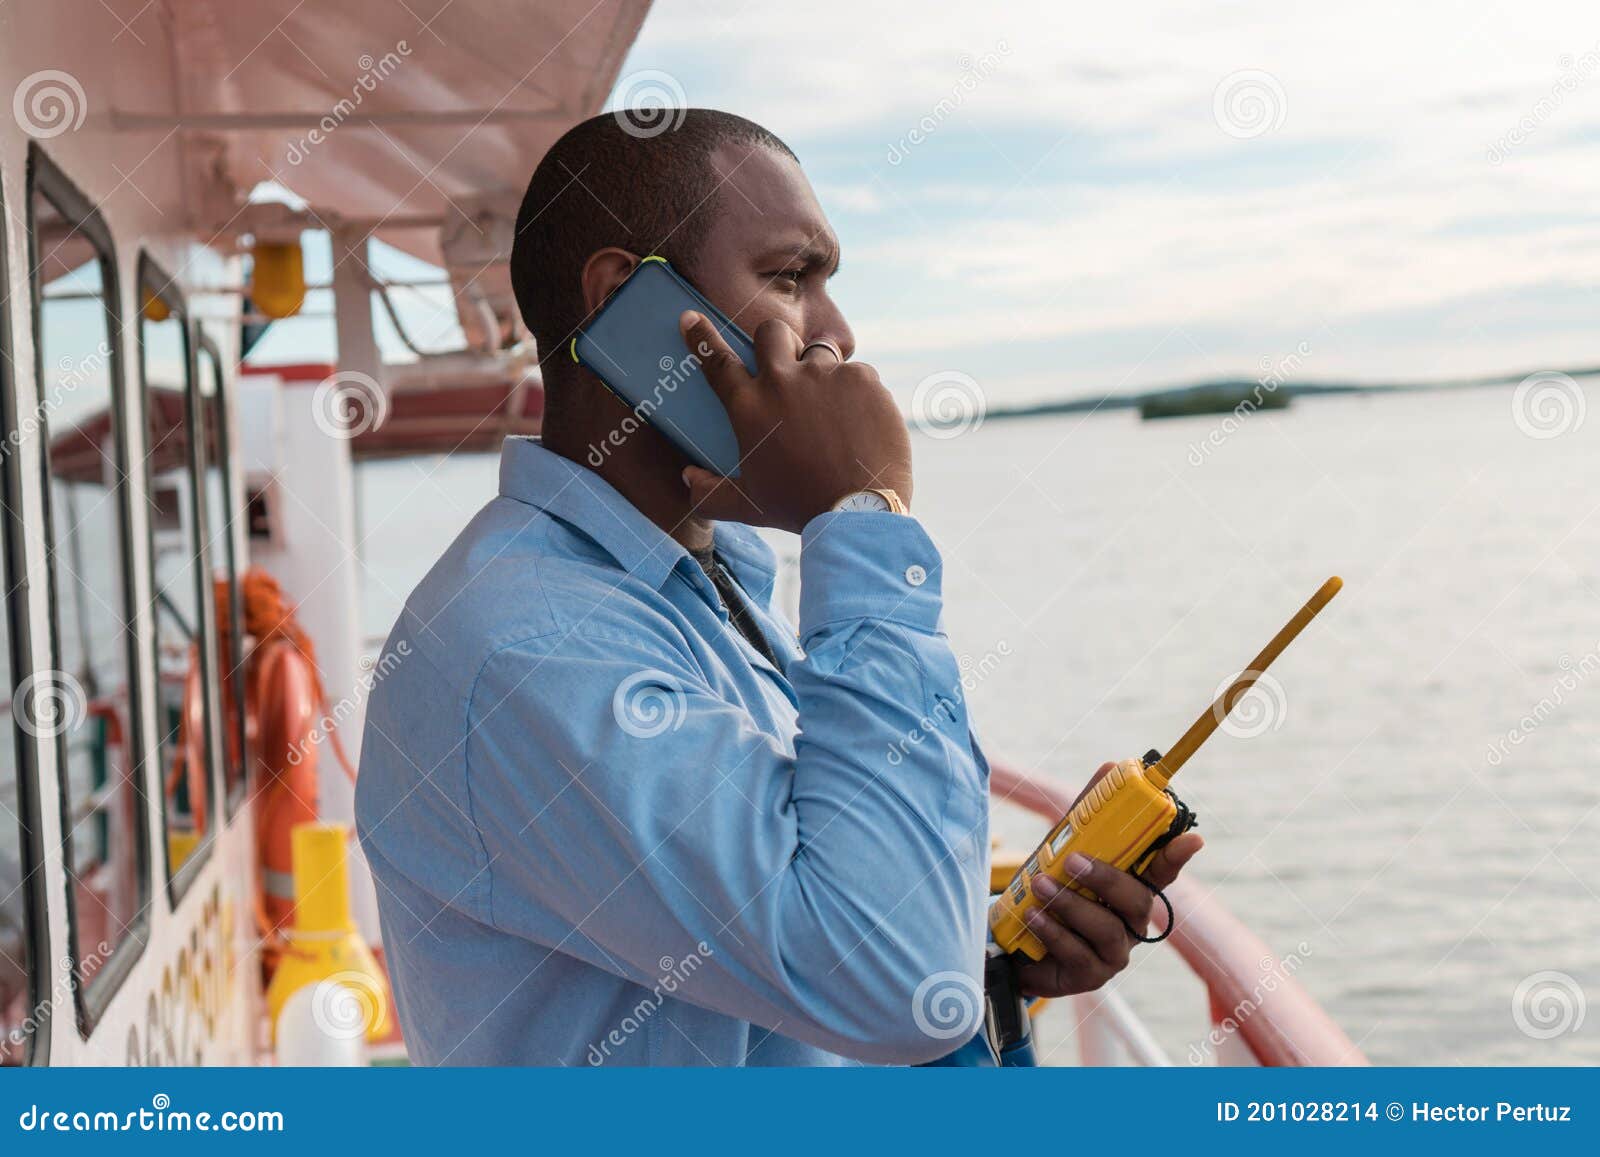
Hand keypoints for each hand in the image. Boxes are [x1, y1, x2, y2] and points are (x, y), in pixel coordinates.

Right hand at [677, 311, 913, 531]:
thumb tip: (688, 478)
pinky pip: (858, 375)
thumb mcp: (748, 506)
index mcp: (750, 407)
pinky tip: (861, 424)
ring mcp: (825, 376)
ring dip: (822, 374)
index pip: (717, 362)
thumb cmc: (799, 509)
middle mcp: (784, 382)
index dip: (702, 337)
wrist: (858, 513)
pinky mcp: (862, 379)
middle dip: (776, 341)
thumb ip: (710, 494)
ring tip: (834, 410)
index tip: (691, 318)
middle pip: (771, 332)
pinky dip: (858, 394)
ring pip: (821, 353)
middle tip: (787, 362)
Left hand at [1014, 761, 1203, 998]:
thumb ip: (1085, 815)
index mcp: (1131, 888)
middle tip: (1072, 861)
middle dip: (1106, 879)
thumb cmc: (1049, 890)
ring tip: (1040, 886)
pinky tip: (1033, 916)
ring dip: (1071, 904)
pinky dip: (1053, 932)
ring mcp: (1114, 952)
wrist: (1012, 939)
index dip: (1177, 856)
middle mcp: (1131, 922)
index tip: (1191, 839)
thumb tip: (1110, 766)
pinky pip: (1079, 954)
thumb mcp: (1062, 849)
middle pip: (1138, 901)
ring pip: (1107, 929)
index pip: (1162, 871)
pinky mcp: (1090, 975)